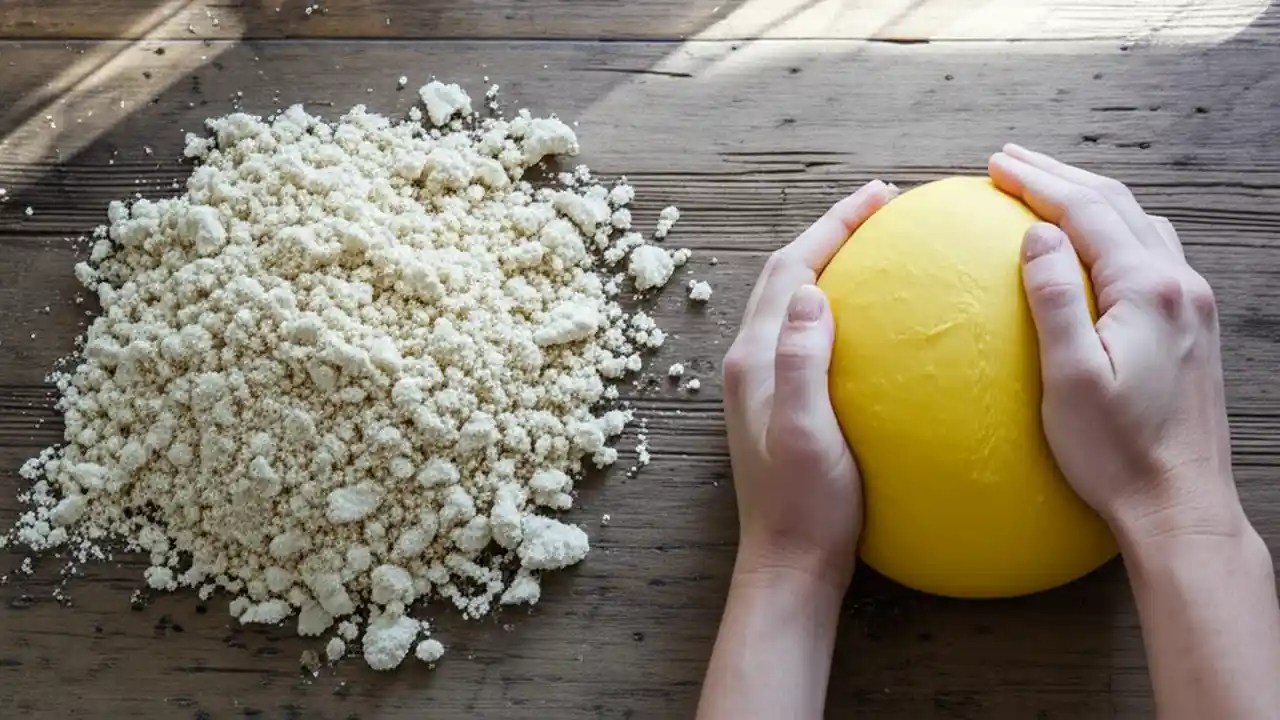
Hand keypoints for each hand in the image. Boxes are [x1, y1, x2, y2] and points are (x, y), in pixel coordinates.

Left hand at [721, 180, 894, 590]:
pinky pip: (805, 331)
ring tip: (876, 243)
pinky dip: (834, 301)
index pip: (789, 269)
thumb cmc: (806, 508)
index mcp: (753, 360)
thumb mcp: (806, 434)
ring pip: (792, 299)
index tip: (879, 197)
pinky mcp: (780, 401)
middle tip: (881, 205)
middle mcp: (750, 362)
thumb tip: (808, 291)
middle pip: (786, 274)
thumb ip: (800, 363)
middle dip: (830, 231)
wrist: (789, 564)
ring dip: (828, 261)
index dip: (831, 225)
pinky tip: (872, 315)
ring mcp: (762, 382)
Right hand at [988, 144, 1244, 544]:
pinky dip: (1113, 229)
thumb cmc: (1118, 453)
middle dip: (1061, 175)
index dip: (1038, 181)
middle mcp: (1180, 286)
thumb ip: (1055, 299)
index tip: (996, 165)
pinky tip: (1091, 244)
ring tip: (1046, 190)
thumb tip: (1038, 234)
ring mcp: (1193, 305)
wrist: (1181, 505)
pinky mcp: (1193, 327)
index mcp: (1148, 291)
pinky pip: (1151, 253)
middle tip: (1011, 160)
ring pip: (1139, 224)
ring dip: (1089, 198)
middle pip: (1117, 204)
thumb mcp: (1071, 379)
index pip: (1086, 212)